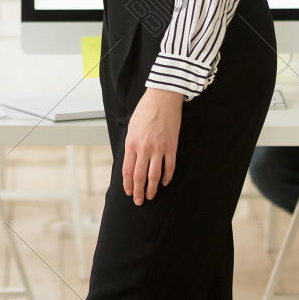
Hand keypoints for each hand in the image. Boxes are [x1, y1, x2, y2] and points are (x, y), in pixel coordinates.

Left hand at [123, 88, 182, 203]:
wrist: (162, 98)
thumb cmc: (145, 110)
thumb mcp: (131, 128)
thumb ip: (131, 145)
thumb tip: (130, 162)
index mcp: (131, 143)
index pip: (127, 170)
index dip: (128, 184)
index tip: (129, 192)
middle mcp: (143, 148)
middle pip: (139, 176)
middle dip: (138, 192)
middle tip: (139, 201)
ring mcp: (158, 148)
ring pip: (154, 175)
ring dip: (152, 189)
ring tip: (151, 196)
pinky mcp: (171, 146)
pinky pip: (169, 167)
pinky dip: (167, 177)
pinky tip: (164, 182)